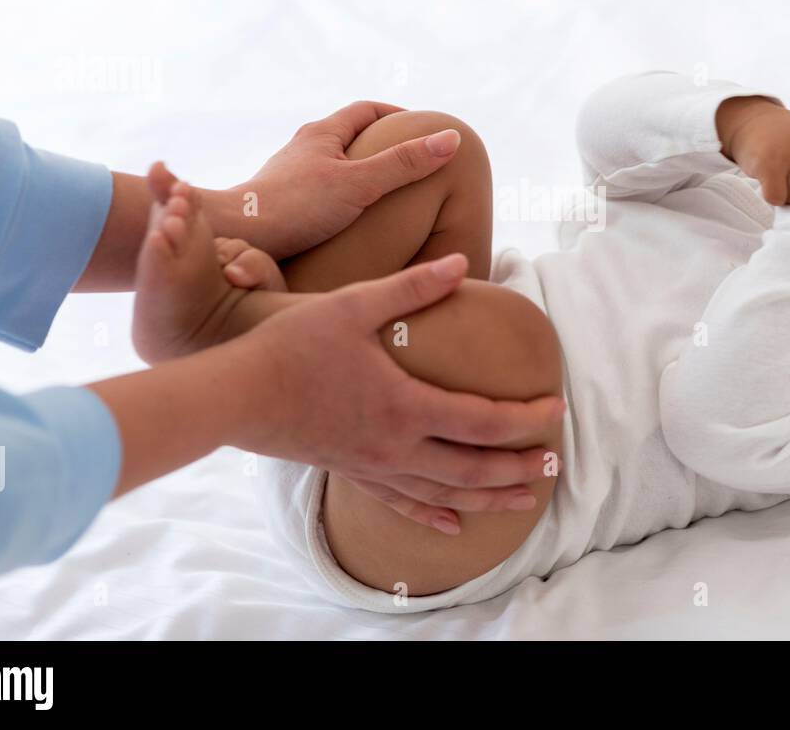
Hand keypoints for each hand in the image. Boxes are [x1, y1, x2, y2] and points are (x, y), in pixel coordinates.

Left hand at [202, 101, 463, 260]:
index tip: (423, 131)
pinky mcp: (283, 205)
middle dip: (381, 144)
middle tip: (412, 162)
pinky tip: (352, 224)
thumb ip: (405, 165)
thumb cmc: (295, 208)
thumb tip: (452, 139)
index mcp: (322, 134)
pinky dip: (342, 198)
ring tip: (386, 195)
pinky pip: (320, 192)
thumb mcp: (360, 185)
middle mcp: (303, 149)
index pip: (366, 109)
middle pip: (349, 135)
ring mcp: (290, 176)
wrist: (236, 236)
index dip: (397, 115)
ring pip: (333, 166)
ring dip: (359, 173)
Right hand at [233, 254, 566, 532]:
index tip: (556, 410)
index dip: (526, 419)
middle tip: (556, 465)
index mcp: (406, 405)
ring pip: (444, 493)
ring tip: (526, 499)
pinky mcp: (351, 472)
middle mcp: (396, 446)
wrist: (233, 395)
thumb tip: (462, 263)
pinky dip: (432, 514)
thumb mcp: (354, 305)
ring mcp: (373, 466)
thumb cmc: (291, 346)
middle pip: (473, 468)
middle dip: (519, 468)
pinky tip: (454, 526)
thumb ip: (412, 287)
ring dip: (489, 496)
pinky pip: (401, 502)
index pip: (483, 420)